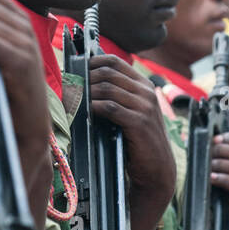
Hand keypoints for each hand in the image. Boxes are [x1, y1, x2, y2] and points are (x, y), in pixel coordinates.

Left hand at [87, 54, 175, 202]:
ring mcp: (144, 106)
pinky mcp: (139, 122)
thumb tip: (87, 84)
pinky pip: (110, 107)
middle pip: (109, 73)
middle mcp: (146, 92)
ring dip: (87, 92)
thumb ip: (119, 96)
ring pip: (108, 88)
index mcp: (144, 85)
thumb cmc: (140, 140)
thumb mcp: (134, 111)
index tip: (78, 68)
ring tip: (74, 98)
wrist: (158, 167)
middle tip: (70, 85)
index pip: (115, 62)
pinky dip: (95, 106)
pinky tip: (87, 109)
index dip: (93, 62)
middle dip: (86, 78)